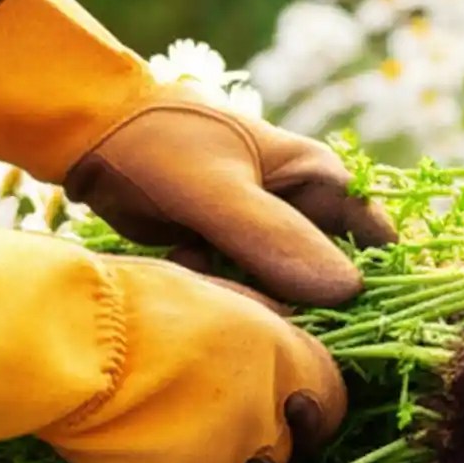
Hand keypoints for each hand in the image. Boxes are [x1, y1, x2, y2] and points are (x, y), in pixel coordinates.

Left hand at [0, 0, 393, 305]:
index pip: (375, 242)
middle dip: (295, 301)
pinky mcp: (233, 252)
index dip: (374, 288)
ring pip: (284, 293)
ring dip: (249, 297)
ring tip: (198, 265)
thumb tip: (348, 292)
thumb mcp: (216, 192)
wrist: (88, 134)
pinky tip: (182, 261)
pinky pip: (246, 291)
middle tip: (245, 298)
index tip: (348, 328)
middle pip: (328, 279)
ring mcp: (268, 234)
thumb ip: (276, 239)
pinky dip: (220, 290)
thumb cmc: (158, 146)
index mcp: (320, 180)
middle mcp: (305, 209)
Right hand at [0, 222, 344, 462]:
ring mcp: (237, 452)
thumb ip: (262, 328)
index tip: (289, 402)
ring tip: (177, 427)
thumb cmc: (135, 301)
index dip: (311, 405)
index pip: (332, 402)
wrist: (72, 340)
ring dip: (224, 460)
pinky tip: (154, 450)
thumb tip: (279, 340)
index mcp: (289, 354)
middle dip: (265, 434)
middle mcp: (274, 408)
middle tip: (220, 413)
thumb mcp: (217, 294)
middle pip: (291, 444)